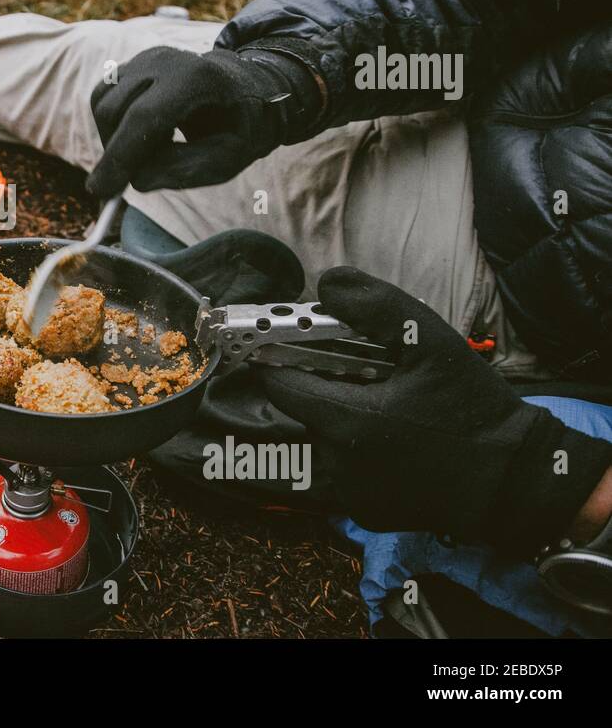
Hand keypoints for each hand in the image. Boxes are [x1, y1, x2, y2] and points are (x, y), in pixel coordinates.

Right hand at [86, 46, 318, 195]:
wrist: (246, 88)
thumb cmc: (240, 126)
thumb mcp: (228, 159)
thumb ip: (184, 172)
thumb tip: (134, 179)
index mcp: (198, 79)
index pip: (144, 117)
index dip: (119, 156)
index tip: (102, 190)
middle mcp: (166, 60)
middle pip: (115, 111)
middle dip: (116, 152)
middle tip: (144, 171)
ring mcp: (146, 58)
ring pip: (102, 104)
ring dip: (114, 138)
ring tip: (157, 145)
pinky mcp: (133, 63)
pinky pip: (103, 98)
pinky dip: (114, 125)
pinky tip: (148, 131)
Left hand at [258, 267, 611, 553]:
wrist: (516, 482)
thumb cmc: (475, 410)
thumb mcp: (432, 343)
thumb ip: (376, 306)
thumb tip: (329, 282)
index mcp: (346, 420)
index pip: (278, 385)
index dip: (279, 360)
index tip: (291, 343)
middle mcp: (337, 462)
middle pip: (302, 411)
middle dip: (319, 387)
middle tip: (355, 371)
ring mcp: (349, 494)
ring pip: (323, 441)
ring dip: (340, 420)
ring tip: (383, 405)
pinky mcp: (366, 513)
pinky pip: (344, 473)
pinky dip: (358, 453)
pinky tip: (394, 441)